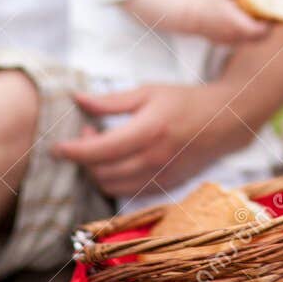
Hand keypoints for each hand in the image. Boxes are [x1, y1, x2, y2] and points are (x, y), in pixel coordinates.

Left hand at [51, 83, 240, 196]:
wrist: (225, 121)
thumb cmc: (185, 100)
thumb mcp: (148, 91)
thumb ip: (111, 100)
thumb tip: (78, 100)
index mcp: (148, 130)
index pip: (99, 150)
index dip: (73, 151)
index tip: (57, 146)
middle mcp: (153, 158)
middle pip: (101, 171)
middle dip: (83, 158)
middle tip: (87, 134)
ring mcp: (160, 176)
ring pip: (112, 186)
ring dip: (96, 171)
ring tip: (101, 147)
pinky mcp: (165, 186)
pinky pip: (127, 190)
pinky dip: (113, 179)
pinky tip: (116, 160)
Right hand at [179, 0, 271, 43]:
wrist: (190, 17)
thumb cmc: (208, 3)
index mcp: (237, 24)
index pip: (261, 30)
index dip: (270, 25)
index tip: (275, 16)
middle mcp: (235, 36)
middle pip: (260, 39)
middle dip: (268, 30)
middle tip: (272, 19)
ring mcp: (229, 42)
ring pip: (251, 42)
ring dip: (258, 34)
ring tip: (262, 22)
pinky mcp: (224, 44)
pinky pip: (242, 42)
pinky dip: (248, 36)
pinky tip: (247, 25)